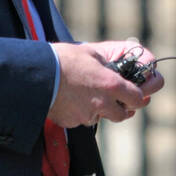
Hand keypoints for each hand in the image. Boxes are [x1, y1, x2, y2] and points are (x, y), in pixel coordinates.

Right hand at [48, 40, 164, 127]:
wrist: (37, 74)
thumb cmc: (63, 59)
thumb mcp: (90, 54)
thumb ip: (106, 64)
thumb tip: (111, 66)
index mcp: (111, 85)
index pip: (137, 98)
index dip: (138, 97)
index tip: (137, 95)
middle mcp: (102, 103)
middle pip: (121, 115)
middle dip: (121, 109)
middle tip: (115, 101)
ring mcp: (85, 115)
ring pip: (98, 117)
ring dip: (97, 110)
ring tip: (85, 95)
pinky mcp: (70, 122)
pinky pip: (79, 119)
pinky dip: (78, 112)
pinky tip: (69, 100)